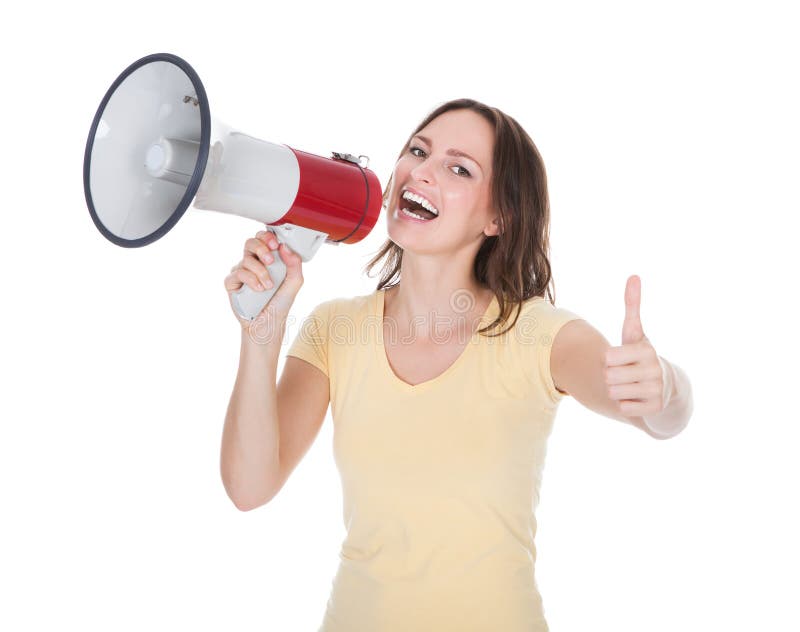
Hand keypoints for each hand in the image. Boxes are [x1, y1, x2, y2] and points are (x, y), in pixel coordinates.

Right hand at [224, 229, 303, 328]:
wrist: (269, 323)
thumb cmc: (280, 303)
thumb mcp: (294, 282)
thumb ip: (294, 263)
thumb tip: (284, 246)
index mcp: (267, 259)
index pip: (263, 239)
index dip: (267, 237)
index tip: (275, 244)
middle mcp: (253, 263)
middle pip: (250, 242)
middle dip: (261, 248)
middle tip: (270, 261)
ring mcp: (241, 272)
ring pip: (246, 259)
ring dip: (260, 272)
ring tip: (268, 286)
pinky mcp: (232, 282)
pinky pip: (238, 273)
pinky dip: (251, 280)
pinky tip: (259, 289)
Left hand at [604, 275, 669, 418]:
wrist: (667, 387)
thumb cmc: (642, 356)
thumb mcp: (635, 332)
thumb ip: (632, 306)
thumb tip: (633, 276)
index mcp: (645, 350)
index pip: (607, 357)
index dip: (609, 359)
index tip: (621, 358)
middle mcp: (654, 369)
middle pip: (608, 376)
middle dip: (612, 376)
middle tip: (625, 373)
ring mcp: (656, 390)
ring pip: (614, 393)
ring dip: (617, 391)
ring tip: (630, 385)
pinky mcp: (655, 408)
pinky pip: (624, 408)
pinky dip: (627, 405)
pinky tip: (637, 398)